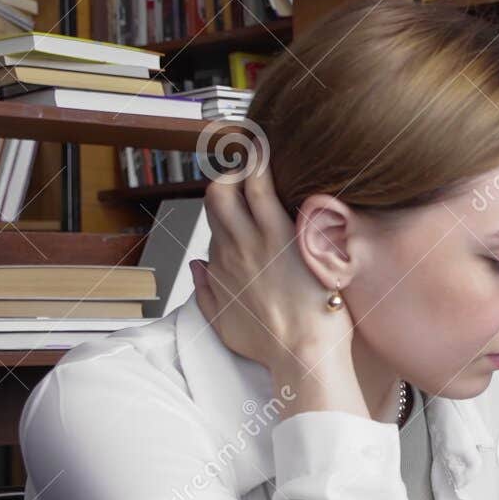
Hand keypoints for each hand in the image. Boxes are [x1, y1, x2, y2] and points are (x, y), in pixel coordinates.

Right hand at [191, 162, 353, 381]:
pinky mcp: (281, 235)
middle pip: (215, 199)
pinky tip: (269, 148)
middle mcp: (231, 250)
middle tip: (246, 163)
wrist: (301, 355)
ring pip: (233, 188)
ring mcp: (255, 240)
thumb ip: (207, 293)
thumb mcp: (224, 324)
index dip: (228, 208)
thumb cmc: (273, 345)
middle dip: (226, 175)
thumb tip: (197, 266)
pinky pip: (264, 189)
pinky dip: (261, 165)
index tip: (242, 197)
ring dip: (243, 162)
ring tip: (258, 144)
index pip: (216, 226)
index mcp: (220, 269)